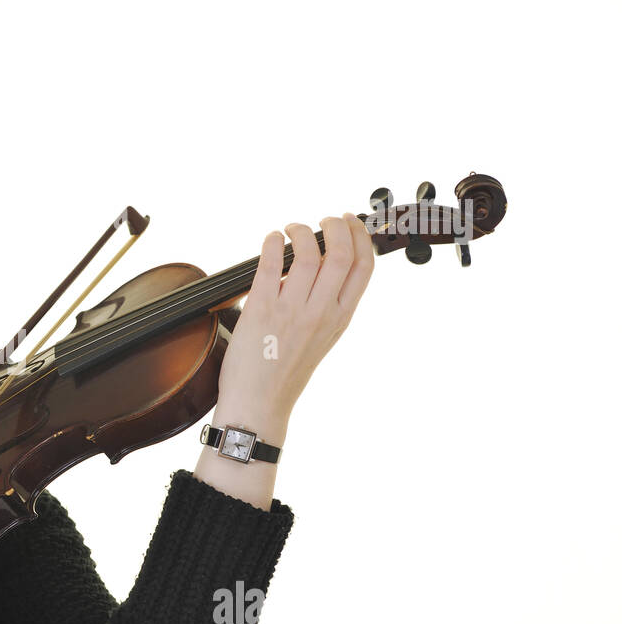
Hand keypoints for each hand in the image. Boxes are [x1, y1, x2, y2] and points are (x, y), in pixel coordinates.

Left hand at [218, 213, 373, 418]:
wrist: (259, 404)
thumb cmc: (284, 372)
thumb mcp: (321, 337)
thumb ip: (326, 304)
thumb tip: (319, 264)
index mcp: (340, 318)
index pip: (364, 267)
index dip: (360, 236)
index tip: (350, 221)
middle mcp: (321, 312)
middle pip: (341, 253)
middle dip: (334, 225)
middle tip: (322, 220)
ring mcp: (292, 311)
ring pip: (307, 254)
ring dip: (300, 231)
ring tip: (291, 229)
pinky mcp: (262, 311)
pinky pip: (270, 264)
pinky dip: (271, 243)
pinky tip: (270, 238)